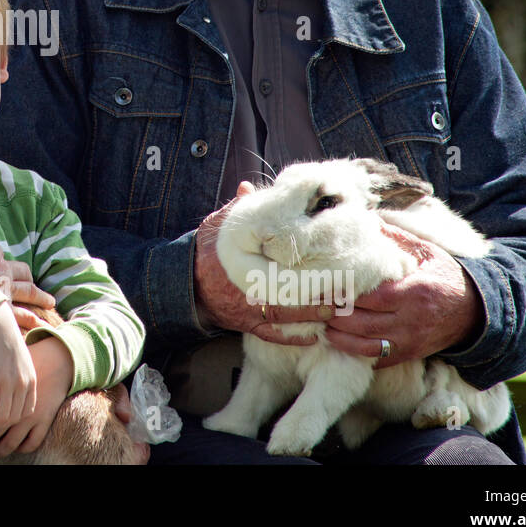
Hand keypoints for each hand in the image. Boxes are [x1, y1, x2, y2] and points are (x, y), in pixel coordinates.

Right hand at [0, 225, 54, 329]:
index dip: (0, 261)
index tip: (0, 265)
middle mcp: (2, 268)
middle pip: (22, 272)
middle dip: (29, 279)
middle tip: (36, 282)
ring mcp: (5, 287)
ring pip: (28, 291)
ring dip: (40, 297)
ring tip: (50, 303)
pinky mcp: (2, 306)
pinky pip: (19, 313)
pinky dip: (30, 318)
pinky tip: (39, 325)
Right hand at [0, 300, 36, 430]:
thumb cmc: (0, 334)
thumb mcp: (16, 358)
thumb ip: (15, 375)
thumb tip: (3, 387)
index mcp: (30, 378)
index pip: (26, 411)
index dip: (11, 420)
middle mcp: (22, 383)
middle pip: (12, 418)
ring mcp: (8, 383)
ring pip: (0, 417)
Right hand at [193, 182, 321, 345]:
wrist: (183, 284)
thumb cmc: (205, 252)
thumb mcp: (217, 226)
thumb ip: (236, 209)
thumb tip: (247, 188)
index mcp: (246, 262)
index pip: (281, 264)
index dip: (307, 265)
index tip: (331, 262)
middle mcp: (250, 287)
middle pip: (289, 292)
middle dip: (316, 293)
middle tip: (342, 291)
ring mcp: (248, 309)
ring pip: (285, 316)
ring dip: (310, 316)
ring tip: (334, 312)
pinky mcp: (246, 324)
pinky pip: (272, 335)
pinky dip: (292, 339)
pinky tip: (312, 338)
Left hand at [324, 221, 483, 367]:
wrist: (475, 312)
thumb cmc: (444, 276)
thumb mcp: (425, 252)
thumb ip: (395, 238)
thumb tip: (366, 219)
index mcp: (414, 291)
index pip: (370, 296)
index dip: (342, 292)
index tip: (320, 284)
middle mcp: (410, 320)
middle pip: (360, 321)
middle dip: (333, 314)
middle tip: (311, 304)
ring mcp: (408, 341)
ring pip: (363, 344)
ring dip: (337, 335)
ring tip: (320, 322)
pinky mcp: (407, 355)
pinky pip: (374, 359)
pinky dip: (353, 351)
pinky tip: (337, 339)